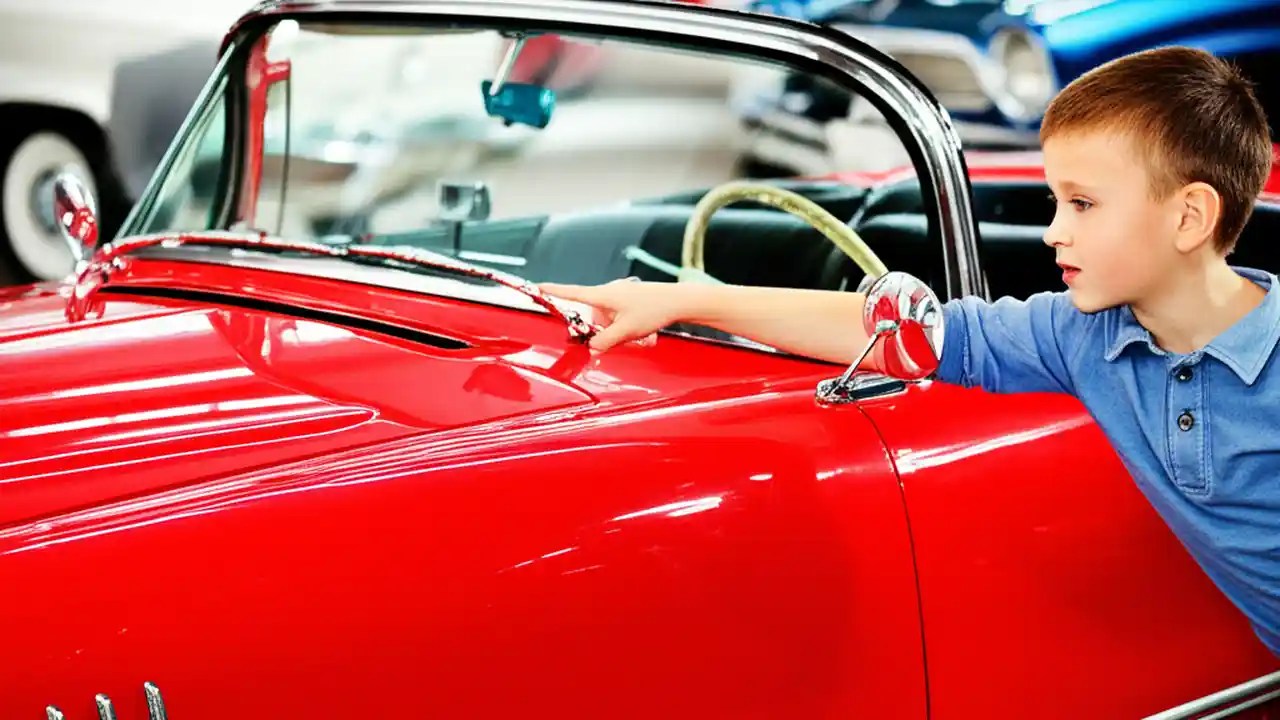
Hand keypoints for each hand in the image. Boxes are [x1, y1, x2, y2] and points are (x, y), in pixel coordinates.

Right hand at [539, 278, 680, 351]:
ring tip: (639, 335)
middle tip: (623, 338)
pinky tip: (644, 332)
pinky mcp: (630, 300)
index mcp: (603, 296)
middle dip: (603, 331)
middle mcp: (609, 293)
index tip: (538, 286)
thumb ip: (605, 341)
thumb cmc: (653, 311)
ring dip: (619, 332)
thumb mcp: (626, 331)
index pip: (573, 293)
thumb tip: (591, 346)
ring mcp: (620, 296)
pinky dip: (627, 328)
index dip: (554, 291)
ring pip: (608, 320)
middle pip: (593, 317)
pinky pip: (620, 318)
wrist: (679, 301)